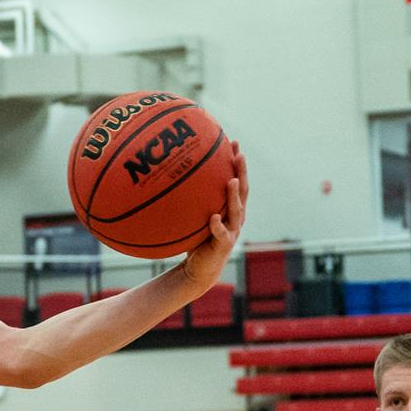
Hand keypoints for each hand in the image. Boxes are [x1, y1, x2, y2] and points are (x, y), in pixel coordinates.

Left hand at [177, 142, 248, 292]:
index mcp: (231, 207)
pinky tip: (213, 218)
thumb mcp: (193, 215)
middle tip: (239, 154)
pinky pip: (221, 234)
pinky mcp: (224, 245)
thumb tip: (167, 175)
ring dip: (234, 195)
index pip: (237, 180)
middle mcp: (235, 217)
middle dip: (241, 172)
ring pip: (237, 210)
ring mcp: (232, 231)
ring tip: (231, 180)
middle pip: (243, 191)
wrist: (199, 268)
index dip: (237, 163)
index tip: (233, 143)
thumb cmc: (195, 238)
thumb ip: (189, 198)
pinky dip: (217, 226)